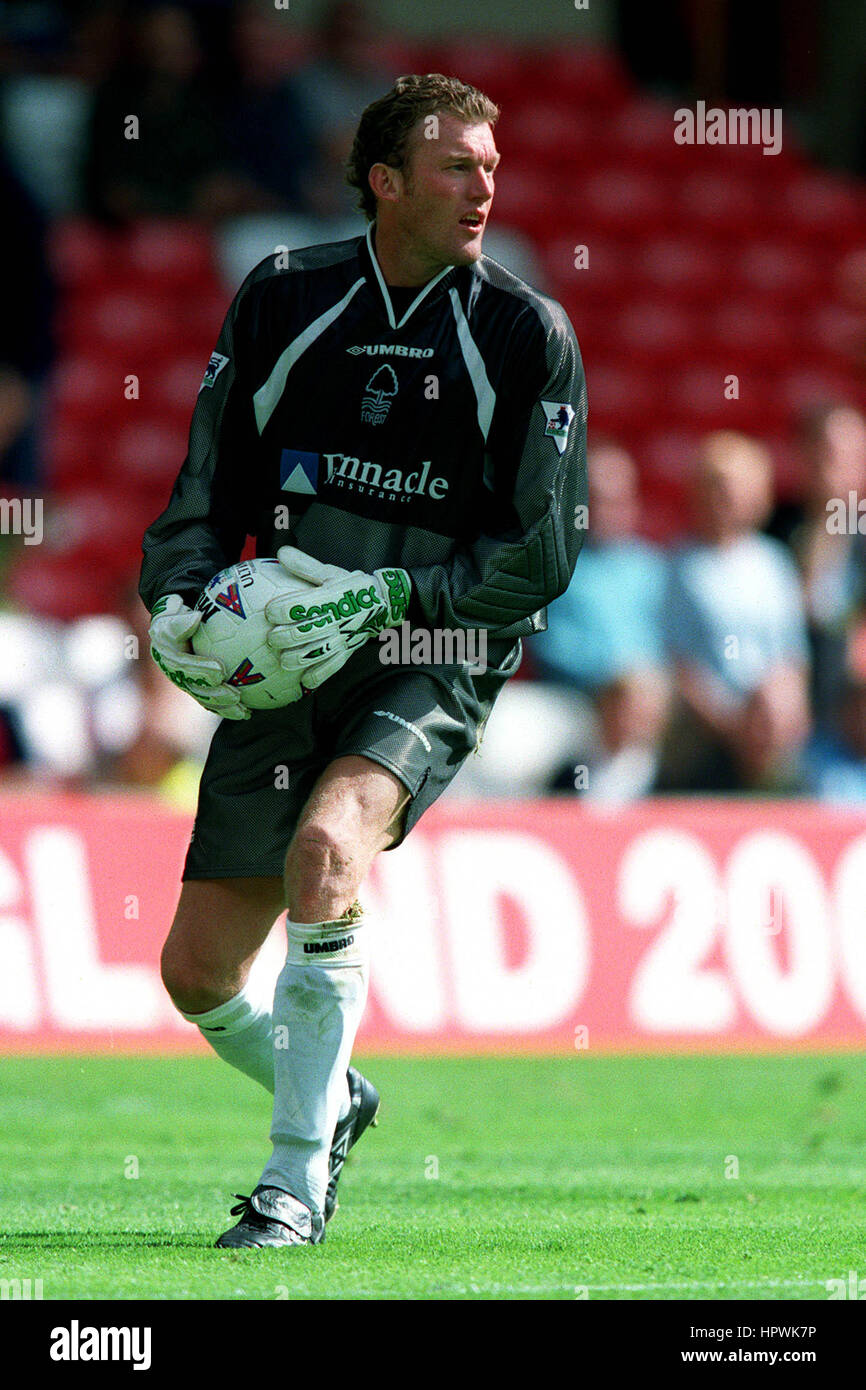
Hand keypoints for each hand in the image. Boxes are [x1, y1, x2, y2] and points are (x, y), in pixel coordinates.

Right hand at [149, 593, 249, 720]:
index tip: (220, 671)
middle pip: (196, 688)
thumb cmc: (178, 613)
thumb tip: (197, 618)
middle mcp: (175, 673)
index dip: (201, 670)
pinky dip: (228, 709)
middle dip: (215, 694)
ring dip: (224, 707)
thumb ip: (182, 618)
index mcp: (168, 655)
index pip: (185, 665)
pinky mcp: (197, 689)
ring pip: (205, 699)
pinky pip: (213, 702)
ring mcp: (186, 683)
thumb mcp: (174, 611)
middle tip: (236, 695)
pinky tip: (247, 712)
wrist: (174, 622)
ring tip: (243, 711)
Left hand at [265, 546, 410, 688]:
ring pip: (315, 652)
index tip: (269, 612)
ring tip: (283, 660)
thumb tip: (280, 553)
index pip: (300, 605)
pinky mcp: (348, 651)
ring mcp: (342, 637)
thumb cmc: (351, 586)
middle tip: (271, 638)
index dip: (281, 610)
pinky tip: (305, 681)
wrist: (384, 602)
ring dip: (295, 658)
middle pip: (303, 632)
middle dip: (282, 637)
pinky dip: (318, 676)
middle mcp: (335, 619)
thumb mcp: (330, 572)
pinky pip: (332, 667)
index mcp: (329, 597)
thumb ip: (305, 566)